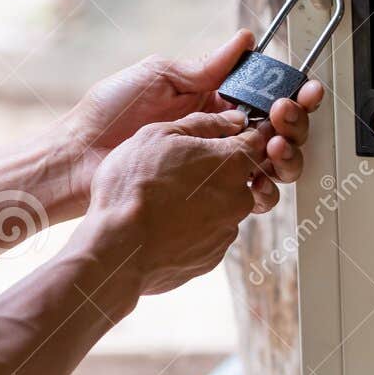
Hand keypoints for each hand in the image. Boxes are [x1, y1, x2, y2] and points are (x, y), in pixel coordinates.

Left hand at [62, 33, 325, 213]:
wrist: (79, 157)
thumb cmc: (108, 113)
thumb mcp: (158, 75)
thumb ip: (206, 66)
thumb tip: (245, 40)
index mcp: (215, 102)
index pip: (266, 96)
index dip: (292, 94)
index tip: (306, 89)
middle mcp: (223, 134)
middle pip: (281, 130)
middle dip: (295, 122)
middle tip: (285, 115)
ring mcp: (220, 165)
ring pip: (276, 163)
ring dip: (288, 154)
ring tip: (276, 147)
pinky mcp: (212, 195)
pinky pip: (253, 197)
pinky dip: (266, 191)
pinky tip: (261, 181)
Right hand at [77, 110, 267, 299]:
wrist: (118, 248)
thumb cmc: (134, 186)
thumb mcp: (158, 136)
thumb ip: (202, 124)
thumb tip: (233, 119)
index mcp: (232, 162)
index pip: (255, 141)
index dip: (238, 136)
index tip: (219, 138)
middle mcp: (240, 197)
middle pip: (243, 176)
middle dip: (219, 170)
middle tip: (182, 171)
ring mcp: (229, 229)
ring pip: (226, 206)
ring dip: (206, 201)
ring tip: (168, 201)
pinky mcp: (214, 255)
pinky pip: (211, 234)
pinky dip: (194, 228)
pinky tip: (165, 225)